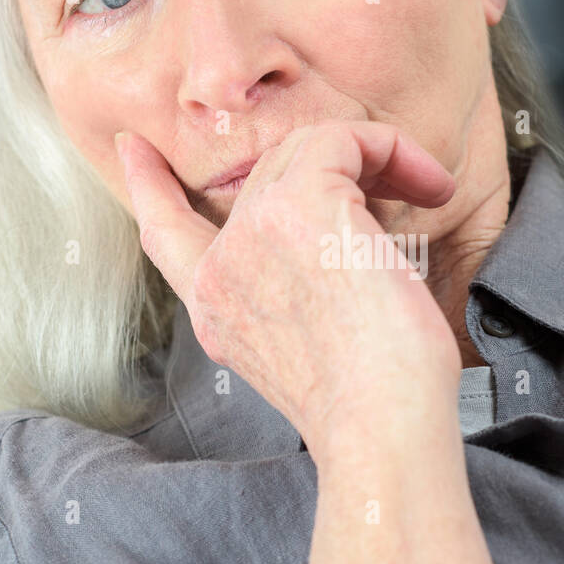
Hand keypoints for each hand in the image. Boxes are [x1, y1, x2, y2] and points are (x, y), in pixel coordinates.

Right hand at [115, 121, 460, 463]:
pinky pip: (343, 139)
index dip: (148, 186)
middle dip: (339, 171)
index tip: (132, 149)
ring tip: (428, 191)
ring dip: (378, 160)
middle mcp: (222, 268)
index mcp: (216, 309)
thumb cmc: (374, 404)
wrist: (382, 425)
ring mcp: (252, 232)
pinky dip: (393, 149)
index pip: (163, 234)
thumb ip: (293, 296)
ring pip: (307, 150)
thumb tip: (344, 243)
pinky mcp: (299, 203)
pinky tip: (431, 187)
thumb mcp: (311, 351)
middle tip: (403, 189)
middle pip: (267, 178)